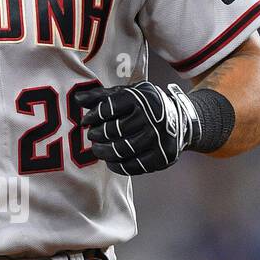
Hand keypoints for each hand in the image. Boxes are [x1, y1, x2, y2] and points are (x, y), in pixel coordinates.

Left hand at [76, 80, 201, 175]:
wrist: (182, 121)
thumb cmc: (148, 106)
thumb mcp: (129, 94)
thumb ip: (103, 96)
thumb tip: (78, 100)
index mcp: (143, 99)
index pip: (110, 107)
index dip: (94, 115)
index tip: (86, 120)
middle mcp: (153, 117)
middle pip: (114, 130)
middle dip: (97, 134)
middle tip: (92, 136)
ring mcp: (159, 139)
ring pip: (122, 150)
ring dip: (104, 152)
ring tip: (97, 149)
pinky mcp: (162, 157)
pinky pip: (133, 166)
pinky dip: (117, 165)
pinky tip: (110, 161)